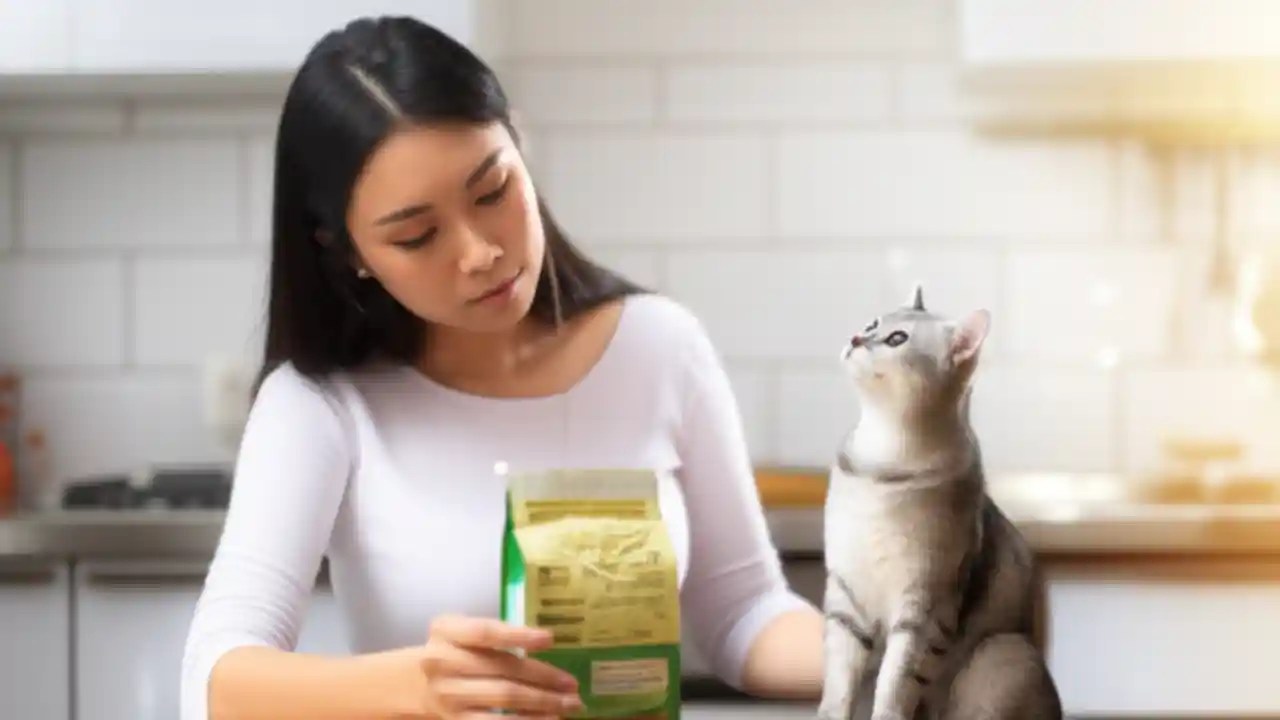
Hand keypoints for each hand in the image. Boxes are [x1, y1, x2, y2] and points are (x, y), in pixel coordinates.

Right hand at [410, 614, 582, 718]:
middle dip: (544, 677)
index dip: (518, 635)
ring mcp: (448, 695)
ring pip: (504, 699)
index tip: (550, 639)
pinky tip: (548, 719)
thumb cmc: (454, 650)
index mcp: (446, 631)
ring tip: (570, 704)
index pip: (485, 632)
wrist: (418, 683)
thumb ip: (495, 632)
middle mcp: (442, 662)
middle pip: (502, 669)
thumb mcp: (462, 630)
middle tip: (573, 684)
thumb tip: (546, 642)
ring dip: (543, 703)